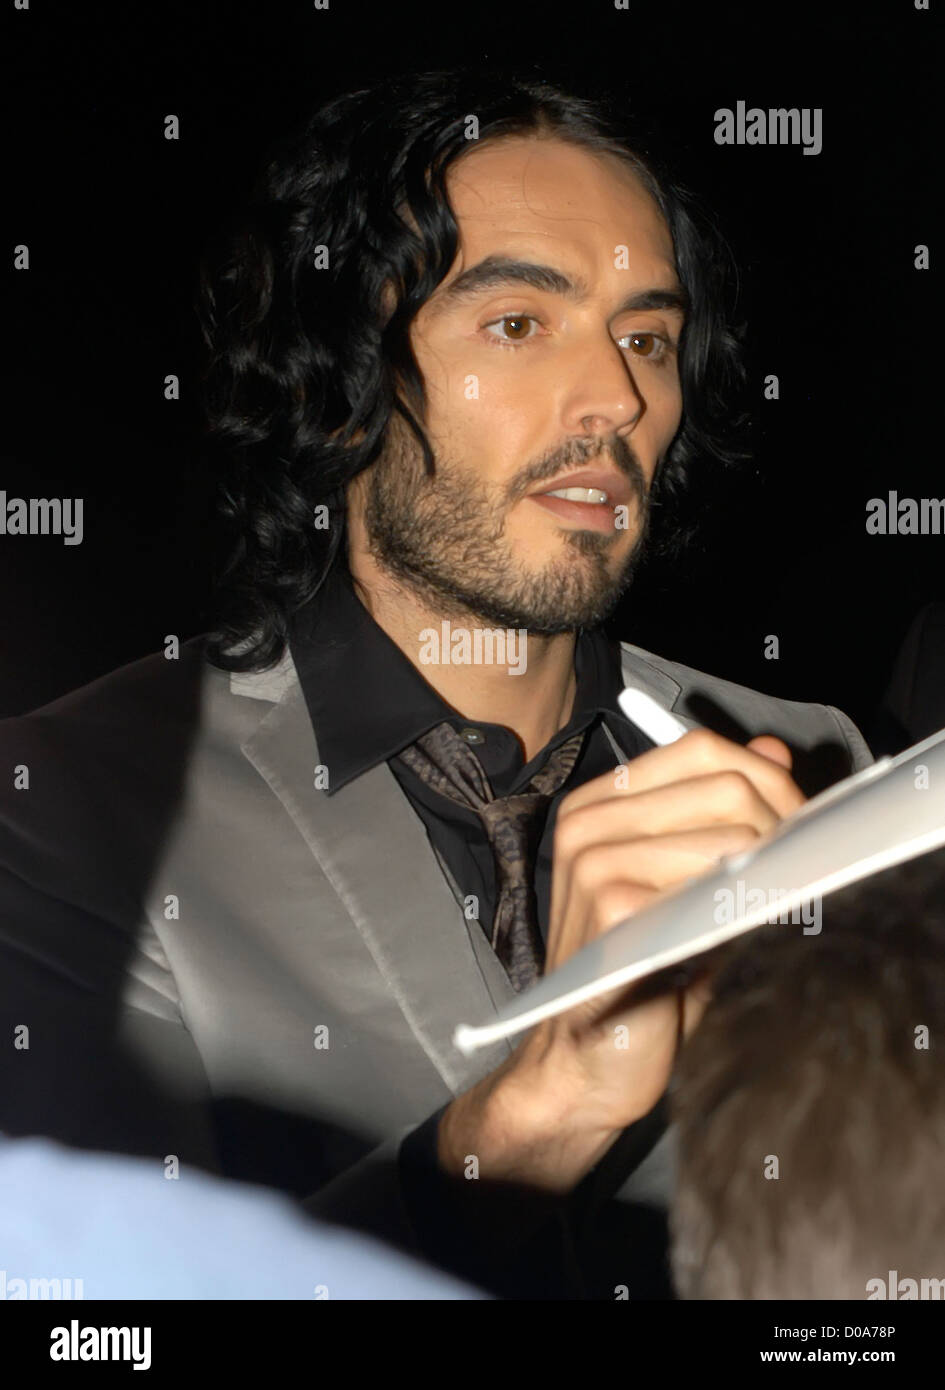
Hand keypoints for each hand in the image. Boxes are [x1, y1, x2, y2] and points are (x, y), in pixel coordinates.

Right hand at [438, 729, 803, 1190]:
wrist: (587, 1065)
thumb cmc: (645, 976)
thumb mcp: (691, 885)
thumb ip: (723, 818)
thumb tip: (775, 754)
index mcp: (598, 806)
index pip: (703, 751)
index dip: (769, 783)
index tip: (799, 832)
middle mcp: (587, 823)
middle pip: (725, 787)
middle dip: (782, 832)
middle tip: (799, 882)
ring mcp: (592, 863)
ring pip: (729, 837)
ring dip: (770, 877)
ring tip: (774, 915)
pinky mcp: (610, 909)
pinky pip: (713, 889)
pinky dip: (747, 913)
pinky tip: (746, 940)